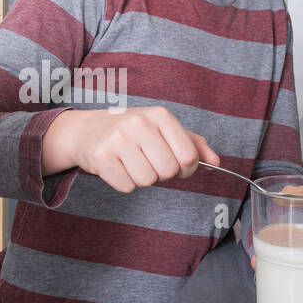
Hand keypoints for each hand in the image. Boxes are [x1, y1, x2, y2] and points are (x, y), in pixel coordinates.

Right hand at [47, 106, 221, 192]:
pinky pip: (127, 186)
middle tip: (148, 161)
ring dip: (142, 178)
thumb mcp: (163, 129)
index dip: (186, 168)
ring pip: (147, 181)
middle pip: (168, 171)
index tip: (176, 164)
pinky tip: (118, 167)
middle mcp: (139, 123)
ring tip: (132, 162)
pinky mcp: (101, 156)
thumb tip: (216, 162)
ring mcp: (118, 139)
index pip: (188, 156)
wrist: (87, 131)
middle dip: (161, 173)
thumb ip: (193, 144)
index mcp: (160, 115)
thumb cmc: (132, 132)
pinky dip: (124, 182)